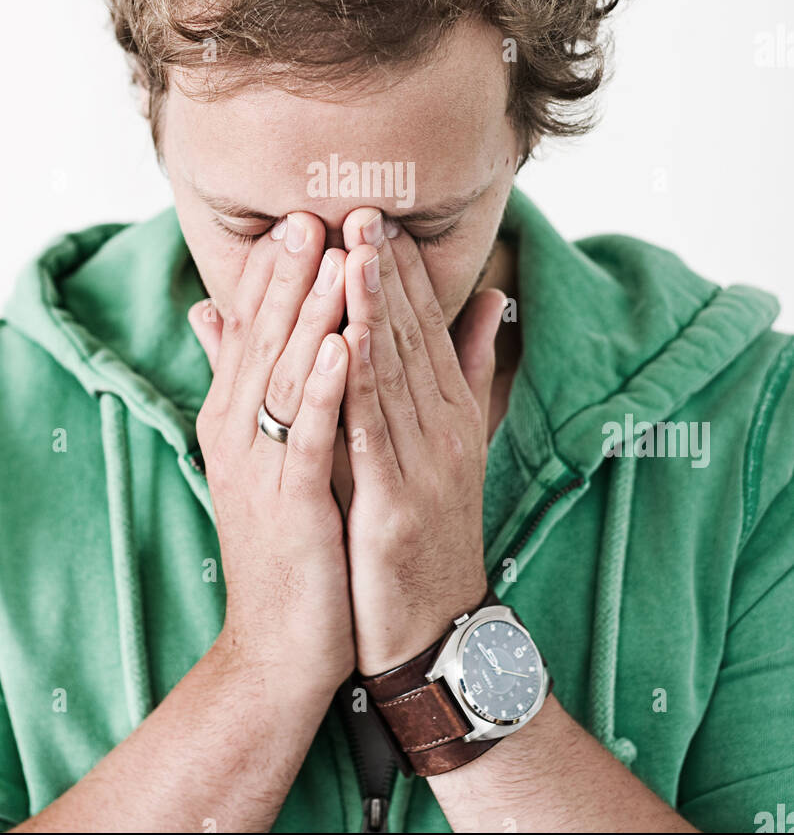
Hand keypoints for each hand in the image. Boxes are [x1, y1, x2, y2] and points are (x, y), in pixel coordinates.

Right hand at [189, 211, 355, 694]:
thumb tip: (226, 322)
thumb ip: (259, 387)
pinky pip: (304, 436)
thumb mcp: (268, 455)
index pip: (254, 329)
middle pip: (263, 339)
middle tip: (310, 212)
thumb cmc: (287, 540)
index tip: (303, 213)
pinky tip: (338, 346)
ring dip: (308, 314)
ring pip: (282, 375)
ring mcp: (258, 468)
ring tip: (331, 257)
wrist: (280, 643)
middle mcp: (236, 433)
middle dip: (289, 276)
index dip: (278, 273)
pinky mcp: (289, 504)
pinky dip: (319, 388)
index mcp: (235, 416)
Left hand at [339, 208, 504, 674]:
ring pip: (393, 374)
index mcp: (450, 412)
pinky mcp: (396, 505)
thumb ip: (466, 371)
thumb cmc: (431, 530)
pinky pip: (372, 434)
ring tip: (350, 251)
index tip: (374, 214)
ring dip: (371, 309)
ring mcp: (423, 465)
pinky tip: (342, 340)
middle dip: (383, 271)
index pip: (424, 328)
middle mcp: (444, 429)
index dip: (400, 270)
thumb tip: (491, 299)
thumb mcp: (453, 445)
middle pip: (410, 338)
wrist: (432, 628)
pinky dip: (358, 384)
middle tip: (359, 207)